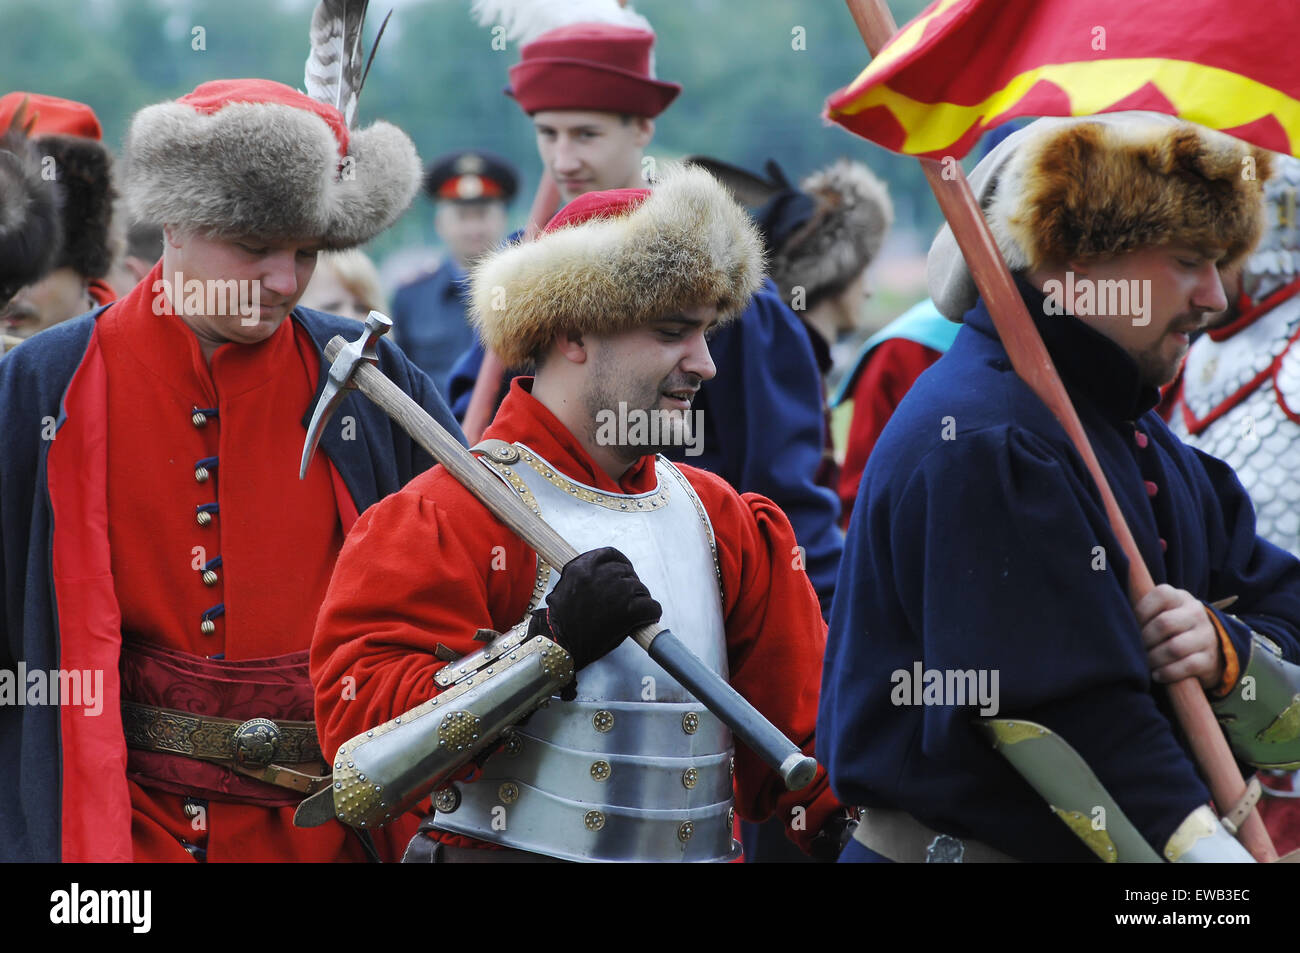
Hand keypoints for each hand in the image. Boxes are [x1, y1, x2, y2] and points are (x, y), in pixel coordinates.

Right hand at [540, 548, 661, 670]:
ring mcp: (617, 591)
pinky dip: (651, 613)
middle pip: (627, 572)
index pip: (610, 554)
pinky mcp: (629, 610)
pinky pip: (651, 606)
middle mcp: (600, 575)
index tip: (624, 571)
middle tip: (626, 600)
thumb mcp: (566, 586)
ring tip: (633, 612)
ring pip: (641, 588)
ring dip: (640, 599)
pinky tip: (645, 619)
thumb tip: (606, 574)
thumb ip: (585, 576)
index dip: (620, 563)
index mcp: (582, 567)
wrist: (560, 643)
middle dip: (629, 585)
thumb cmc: (561, 621)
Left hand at [1134, 584, 1223, 689]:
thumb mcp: (1162, 611)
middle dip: (1145, 639)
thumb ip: (1144, 610)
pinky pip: (1187, 666)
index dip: (1141, 611)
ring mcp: (1206, 636)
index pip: (1161, 595)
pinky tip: (1156, 674)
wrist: (1207, 647)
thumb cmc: (1171, 627)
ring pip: (1175, 648)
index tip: (1132, 625)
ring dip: (1154, 658)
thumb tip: (1114, 617)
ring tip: (1145, 662)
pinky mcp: (1209, 659)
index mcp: (1181, 598)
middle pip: (1164, 623)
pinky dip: (1167, 672)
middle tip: (1137, 648)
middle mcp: (1196, 613)